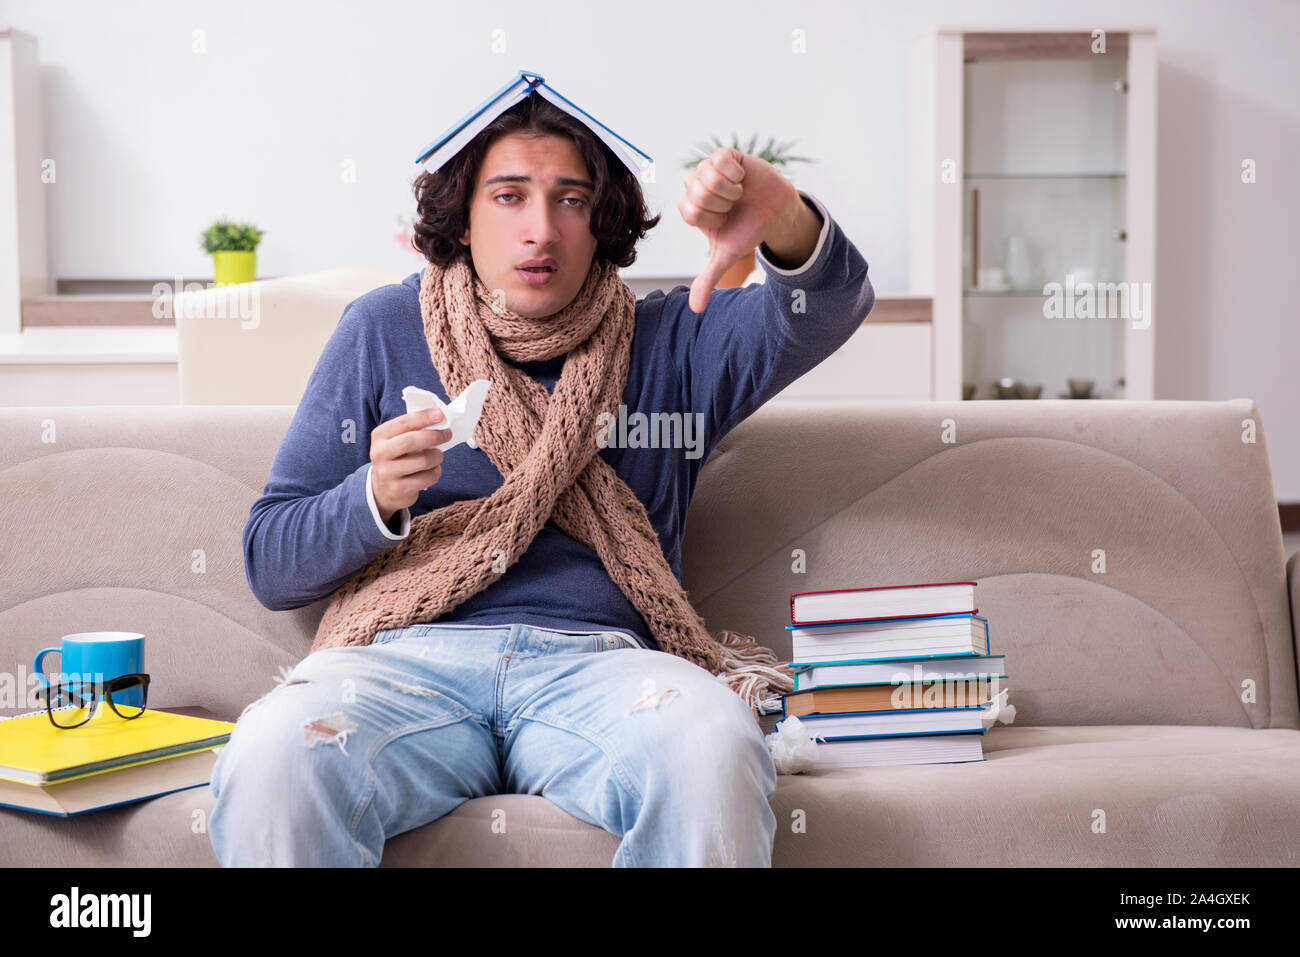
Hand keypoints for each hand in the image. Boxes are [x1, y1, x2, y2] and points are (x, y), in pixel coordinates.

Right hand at [370, 407, 450, 519]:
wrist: (383, 489)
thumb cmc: (397, 458)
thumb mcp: (396, 440)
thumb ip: (412, 429)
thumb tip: (439, 417)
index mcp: (380, 436)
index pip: (403, 423)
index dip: (423, 417)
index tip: (440, 414)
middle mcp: (380, 454)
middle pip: (411, 441)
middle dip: (434, 436)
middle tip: (447, 434)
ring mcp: (387, 473)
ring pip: (423, 461)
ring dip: (437, 456)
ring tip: (437, 456)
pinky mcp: (399, 489)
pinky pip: (427, 478)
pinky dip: (436, 472)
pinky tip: (432, 470)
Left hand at [678, 147, 797, 313]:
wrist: (775, 213)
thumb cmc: (748, 231)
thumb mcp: (726, 256)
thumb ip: (708, 278)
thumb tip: (695, 309)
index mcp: (692, 209)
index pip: (689, 210)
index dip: (712, 217)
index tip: (724, 220)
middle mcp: (696, 188)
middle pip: (697, 192)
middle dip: (721, 204)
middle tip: (733, 206)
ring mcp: (709, 169)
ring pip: (707, 175)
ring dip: (729, 189)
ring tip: (738, 193)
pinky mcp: (725, 156)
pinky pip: (720, 159)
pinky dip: (735, 172)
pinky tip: (742, 178)